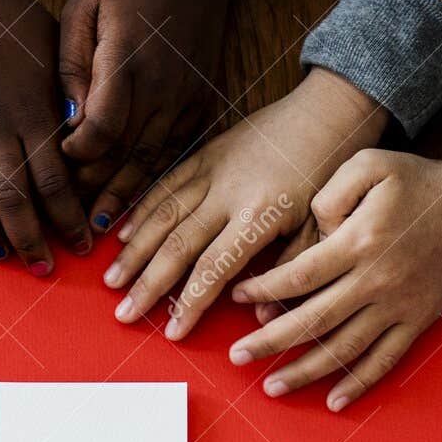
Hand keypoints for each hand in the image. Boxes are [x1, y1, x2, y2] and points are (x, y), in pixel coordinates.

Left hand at [58, 0, 228, 229]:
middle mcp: (162, 87)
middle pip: (124, 155)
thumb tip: (69, 122)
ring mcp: (186, 100)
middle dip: (95, 189)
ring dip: (125, 197)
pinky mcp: (202, 107)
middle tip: (72, 216)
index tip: (60, 158)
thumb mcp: (84, 8)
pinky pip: (176, 155)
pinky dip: (154, 182)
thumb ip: (71, 64)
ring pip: (152, 163)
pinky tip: (136, 204)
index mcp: (128, 60)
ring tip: (102, 226)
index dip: (78, 154)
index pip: (102, 128)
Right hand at [105, 69, 384, 336]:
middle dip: (147, 284)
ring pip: (162, 214)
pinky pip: (166, 183)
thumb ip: (291, 273)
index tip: (172, 331)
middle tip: (124, 314)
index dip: (189, 303)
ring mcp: (212, 169)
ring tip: (112, 281)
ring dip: (134, 250)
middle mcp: (227, 192)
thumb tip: (262, 320)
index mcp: (259, 214)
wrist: (329, 110)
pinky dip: (142, 209)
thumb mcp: (320, 228)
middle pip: (177, 245)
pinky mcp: (206, 152)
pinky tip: (122, 233)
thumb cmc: (328, 173)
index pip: (214, 269)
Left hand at [226, 151, 441, 408]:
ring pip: (343, 349)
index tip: (238, 298)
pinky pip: (384, 361)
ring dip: (304, 373)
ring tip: (271, 387)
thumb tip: (311, 228)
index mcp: (359, 242)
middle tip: (237, 358)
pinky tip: (333, 402)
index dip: (264, 290)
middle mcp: (375, 280)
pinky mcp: (416, 321)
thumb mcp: (371, 165)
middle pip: (313, 322)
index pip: (299, 276)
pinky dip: (358, 384)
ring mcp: (397, 306)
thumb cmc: (417, 183)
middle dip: (270, 343)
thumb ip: (331, 192)